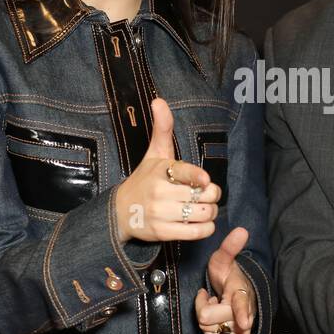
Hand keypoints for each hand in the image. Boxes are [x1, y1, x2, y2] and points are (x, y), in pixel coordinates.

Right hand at [113, 97, 222, 243]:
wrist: (121, 211)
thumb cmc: (145, 179)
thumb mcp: (153, 153)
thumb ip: (162, 129)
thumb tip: (159, 100)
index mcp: (159, 171)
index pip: (182, 172)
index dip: (197, 177)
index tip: (205, 179)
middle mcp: (159, 193)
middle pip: (201, 195)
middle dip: (212, 195)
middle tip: (208, 194)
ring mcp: (160, 214)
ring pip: (201, 214)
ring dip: (211, 212)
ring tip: (206, 208)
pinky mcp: (162, 233)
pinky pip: (195, 233)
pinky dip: (206, 228)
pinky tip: (202, 223)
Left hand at [195, 227, 255, 333]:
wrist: (237, 291)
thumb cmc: (227, 275)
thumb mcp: (223, 260)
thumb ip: (230, 247)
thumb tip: (241, 230)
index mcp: (241, 291)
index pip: (241, 302)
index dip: (241, 313)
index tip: (243, 323)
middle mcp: (245, 311)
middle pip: (209, 317)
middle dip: (202, 306)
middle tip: (209, 296)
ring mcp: (244, 326)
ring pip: (208, 328)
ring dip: (206, 316)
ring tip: (214, 305)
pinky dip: (209, 327)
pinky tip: (215, 316)